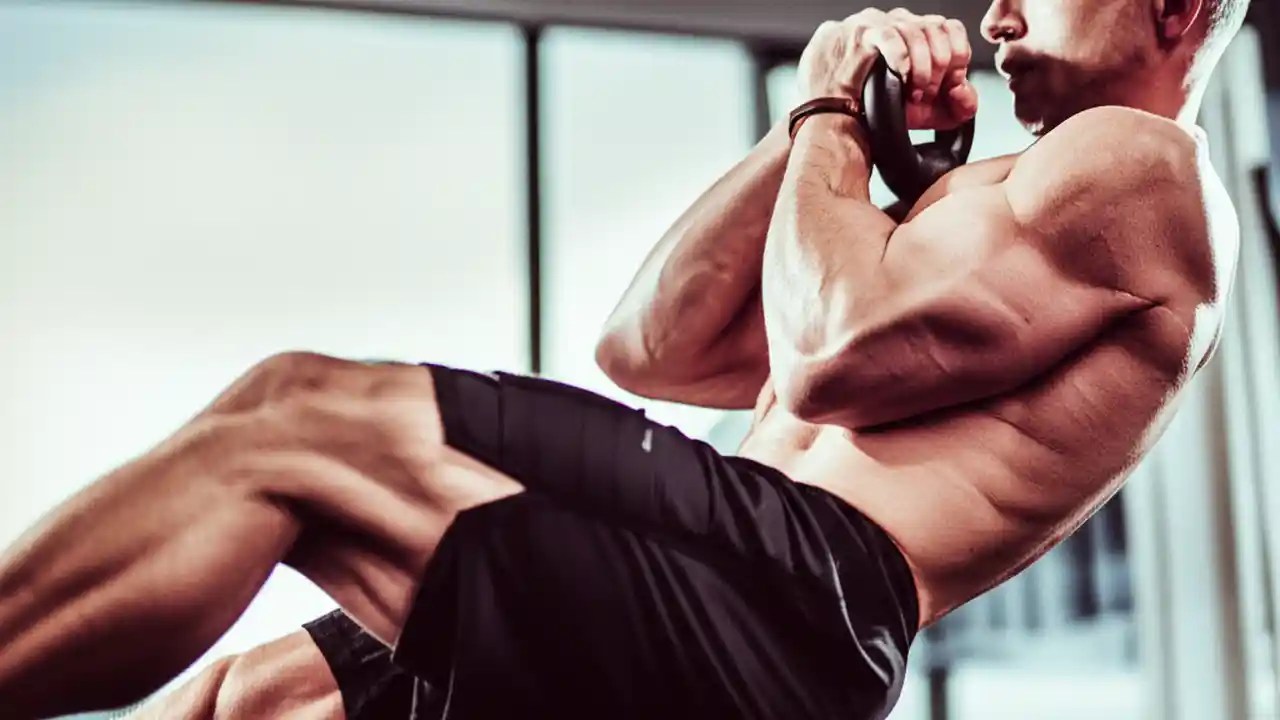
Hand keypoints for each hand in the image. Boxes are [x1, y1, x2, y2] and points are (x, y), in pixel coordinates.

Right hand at [798, 8, 978, 130]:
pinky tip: (903, 78)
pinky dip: (903, 58)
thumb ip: (953, 103)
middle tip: (931, 93)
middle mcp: (893, 21)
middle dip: (942, 65)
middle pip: (936, 27)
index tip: (952, 85)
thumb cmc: (871, 114)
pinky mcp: (857, 34)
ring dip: (924, 67)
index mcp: (909, 32)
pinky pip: (890, 36)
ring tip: (915, 93)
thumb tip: (965, 92)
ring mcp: (873, 23)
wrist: (831, 122)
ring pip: (917, 30)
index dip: (957, 55)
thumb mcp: (922, 110)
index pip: (947, 27)